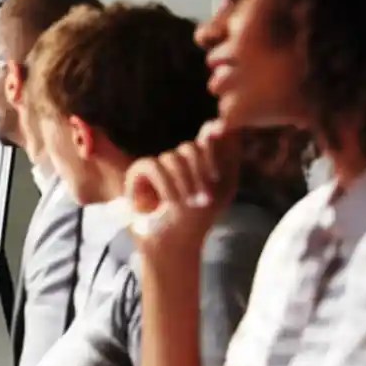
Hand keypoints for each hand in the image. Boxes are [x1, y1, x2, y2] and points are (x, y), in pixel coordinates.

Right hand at [125, 119, 240, 256]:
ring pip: (171, 158)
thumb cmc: (200, 218)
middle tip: (202, 198)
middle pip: (189, 148)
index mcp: (196, 159)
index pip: (205, 140)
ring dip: (183, 184)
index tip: (214, 179)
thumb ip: (228, 153)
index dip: (211, 156)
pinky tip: (168, 201)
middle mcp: (176, 159)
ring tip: (186, 204)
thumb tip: (217, 122)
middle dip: (198, 175)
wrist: (174, 244)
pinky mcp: (136, 174)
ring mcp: (156, 166)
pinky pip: (151, 165)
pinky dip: (164, 184)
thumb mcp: (224, 186)